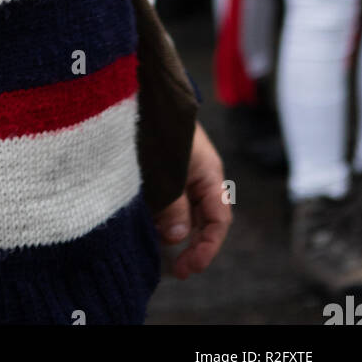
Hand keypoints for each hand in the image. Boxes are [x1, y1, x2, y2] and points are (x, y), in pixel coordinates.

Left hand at [153, 122, 231, 279]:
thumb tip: (178, 237)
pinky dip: (159, 216)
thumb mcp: (167, 166)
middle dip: (189, 246)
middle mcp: (197, 177)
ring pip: (182, 211)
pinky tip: (145, 225)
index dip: (207, 248)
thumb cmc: (159, 124)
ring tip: (153, 247)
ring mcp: (180, 173)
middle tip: (173, 270)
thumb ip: (173, 203)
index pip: (218, 221)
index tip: (189, 268)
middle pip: (200, 221)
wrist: (144, 91)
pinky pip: (166, 200)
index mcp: (209, 174)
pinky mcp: (161, 169)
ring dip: (171, 231)